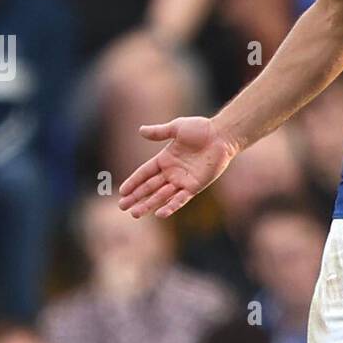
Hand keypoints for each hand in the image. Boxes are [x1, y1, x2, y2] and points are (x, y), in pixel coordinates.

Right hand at [117, 116, 235, 218]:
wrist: (221, 135)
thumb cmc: (201, 129)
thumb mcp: (176, 128)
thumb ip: (159, 132)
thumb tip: (140, 130)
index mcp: (165, 159)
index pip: (144, 173)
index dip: (133, 182)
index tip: (121, 192)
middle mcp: (172, 172)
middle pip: (149, 187)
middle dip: (136, 197)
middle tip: (122, 207)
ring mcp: (182, 181)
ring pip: (161, 196)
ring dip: (148, 205)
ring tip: (134, 214)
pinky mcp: (195, 187)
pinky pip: (180, 199)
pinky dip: (170, 206)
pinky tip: (159, 214)